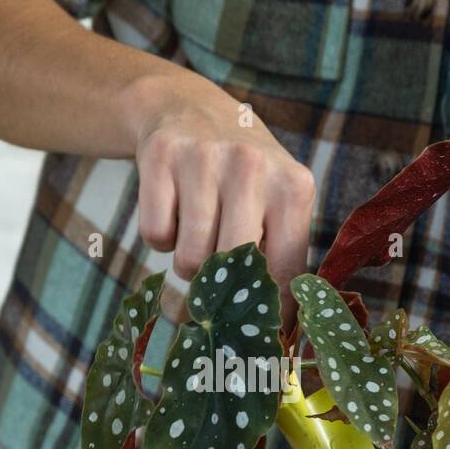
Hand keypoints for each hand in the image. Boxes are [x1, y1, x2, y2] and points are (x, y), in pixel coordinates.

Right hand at [127, 74, 314, 322]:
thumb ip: (281, 259)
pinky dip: (159, 237)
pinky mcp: (161, 156)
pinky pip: (156, 235)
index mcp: (294, 187)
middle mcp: (253, 167)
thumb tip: (277, 339)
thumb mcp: (276, 202)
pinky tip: (172, 211)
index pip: (286, 272)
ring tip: (197, 233)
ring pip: (191, 258)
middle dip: (220, 287)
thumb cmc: (243, 177)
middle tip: (214, 280)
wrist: (190, 108)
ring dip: (187, 262)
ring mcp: (205, 158)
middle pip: (233, 267)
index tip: (258, 336)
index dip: (269, 313)